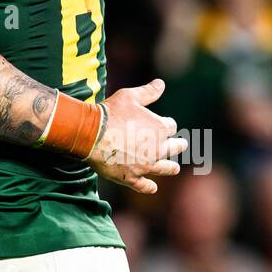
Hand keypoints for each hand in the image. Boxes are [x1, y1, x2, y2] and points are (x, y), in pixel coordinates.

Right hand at [87, 78, 186, 193]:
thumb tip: (161, 84)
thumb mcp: (129, 96)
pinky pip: (145, 186)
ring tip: (174, 168)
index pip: (171, 126)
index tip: (161, 123)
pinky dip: (149, 187)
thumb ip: (148, 92)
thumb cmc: (111, 112)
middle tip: (179, 145)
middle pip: (175, 148)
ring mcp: (146, 165)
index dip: (166, 124)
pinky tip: (153, 187)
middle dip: (177, 145)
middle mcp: (158, 149)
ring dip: (171, 167)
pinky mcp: (132, 177)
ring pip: (166, 168)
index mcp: (160, 128)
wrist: (91, 133)